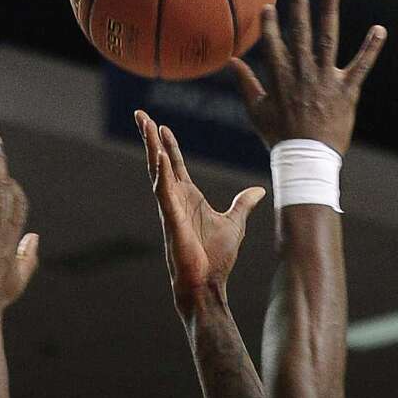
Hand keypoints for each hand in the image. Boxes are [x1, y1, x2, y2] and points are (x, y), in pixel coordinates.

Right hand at [135, 111, 264, 319]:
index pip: (175, 165)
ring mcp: (171, 208)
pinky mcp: (171, 219)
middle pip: (160, 161)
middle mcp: (176, 200)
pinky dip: (161, 172)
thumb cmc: (216, 258)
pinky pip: (163, 191)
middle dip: (150, 137)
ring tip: (144, 124)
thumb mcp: (235, 223)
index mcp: (189, 198)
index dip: (168, 145)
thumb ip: (243, 205)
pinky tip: (158, 154)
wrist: (207, 284)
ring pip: (157, 171)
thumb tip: (258, 191)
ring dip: (150, 147)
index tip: (161, 125)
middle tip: (140, 114)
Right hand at [230, 0, 385, 154]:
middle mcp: (303, 71)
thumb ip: (246, 84)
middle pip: (300, 30)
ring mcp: (326, 79)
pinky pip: (361, 65)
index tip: (269, 5)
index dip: (270, 22)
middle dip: (299, 2)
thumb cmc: (280, 138)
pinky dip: (371, 48)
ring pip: (327, 38)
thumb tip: (231, 62)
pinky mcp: (346, 90)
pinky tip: (380, 29)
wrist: (307, 159)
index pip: (273, 41)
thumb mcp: (257, 111)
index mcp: (280, 76)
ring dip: (329, 11)